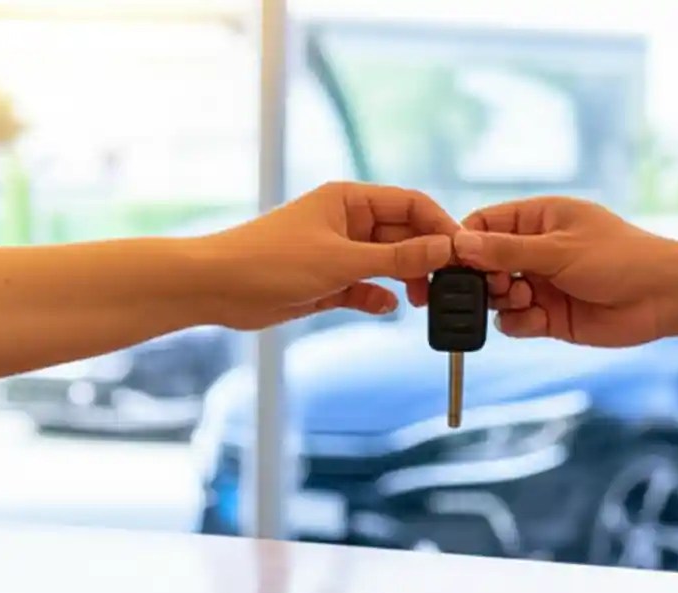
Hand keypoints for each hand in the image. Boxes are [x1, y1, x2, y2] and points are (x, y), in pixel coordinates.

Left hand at [198, 182, 457, 329]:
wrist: (216, 288)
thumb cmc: (270, 261)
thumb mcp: (342, 260)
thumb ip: (397, 259)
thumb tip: (445, 250)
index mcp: (349, 199)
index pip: (410, 204)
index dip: (440, 226)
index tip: (461, 252)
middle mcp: (346, 221)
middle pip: (403, 235)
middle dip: (426, 258)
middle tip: (446, 284)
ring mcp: (337, 252)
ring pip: (387, 263)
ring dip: (406, 281)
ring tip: (421, 301)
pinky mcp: (326, 282)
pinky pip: (365, 287)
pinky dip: (378, 297)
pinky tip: (385, 308)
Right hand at [453, 197, 677, 346]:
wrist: (664, 298)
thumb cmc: (620, 258)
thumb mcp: (559, 249)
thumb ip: (507, 250)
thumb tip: (460, 244)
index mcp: (539, 219)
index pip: (485, 224)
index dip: (465, 242)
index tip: (454, 261)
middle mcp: (536, 250)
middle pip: (484, 263)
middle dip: (482, 278)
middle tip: (498, 286)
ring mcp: (542, 284)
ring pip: (497, 296)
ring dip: (502, 302)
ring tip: (526, 300)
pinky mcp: (550, 316)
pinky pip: (516, 321)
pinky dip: (519, 323)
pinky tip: (538, 319)